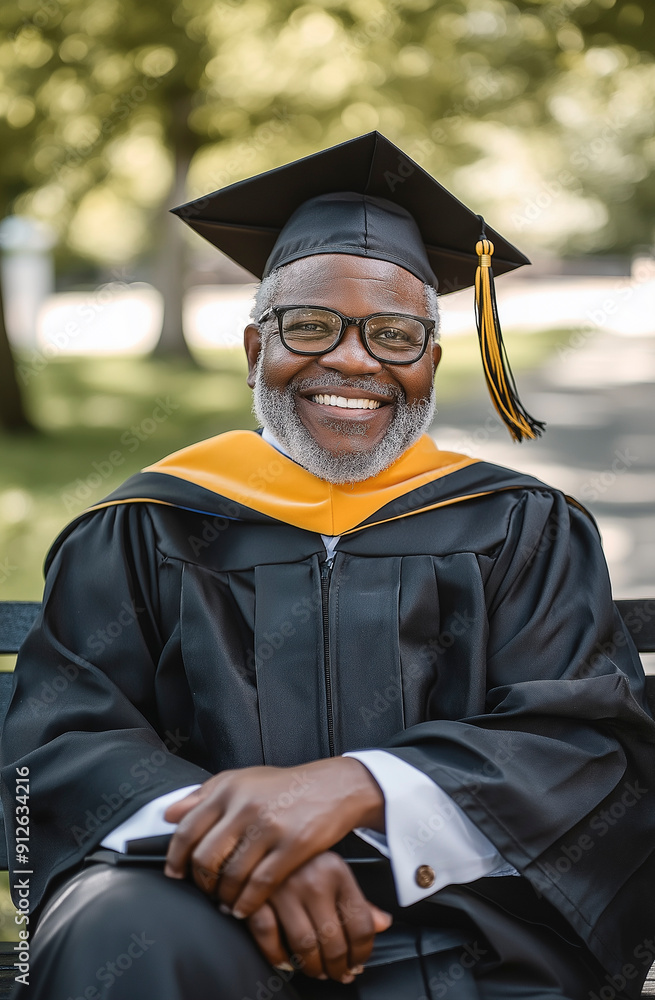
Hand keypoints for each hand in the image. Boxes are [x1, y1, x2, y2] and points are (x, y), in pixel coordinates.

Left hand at [163, 757, 383, 917]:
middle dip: (202, 882)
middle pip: (205, 857)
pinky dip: (247, 904)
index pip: (187, 829)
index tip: (175, 874)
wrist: (333, 786)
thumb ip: (204, 795)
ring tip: (227, 902)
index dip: (176, 858)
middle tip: (207, 890)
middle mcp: (245, 805)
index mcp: (229, 788)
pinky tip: (245, 908)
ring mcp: (269, 826)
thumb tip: (169, 814)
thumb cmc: (284, 786)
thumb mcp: (242, 780)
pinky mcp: (293, 845)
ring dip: (225, 897)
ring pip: (231, 875)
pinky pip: (260, 885)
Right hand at [246, 851, 391, 984]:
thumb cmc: (304, 853)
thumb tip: (382, 924)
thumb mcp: (336, 868)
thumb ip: (359, 899)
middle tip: (340, 974)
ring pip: (304, 945)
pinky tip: (287, 961)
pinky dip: (277, 955)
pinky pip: (268, 937)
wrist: (269, 825)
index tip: (359, 962)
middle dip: (339, 967)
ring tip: (318, 971)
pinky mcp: (257, 895)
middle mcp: (312, 880)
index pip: (360, 925)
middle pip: (334, 941)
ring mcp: (283, 889)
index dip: (363, 952)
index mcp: (336, 871)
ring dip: (313, 968)